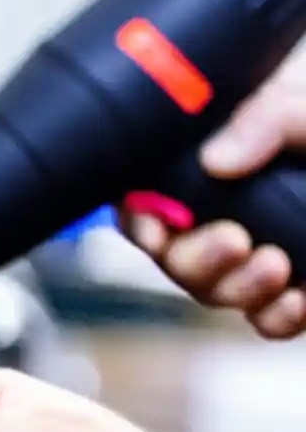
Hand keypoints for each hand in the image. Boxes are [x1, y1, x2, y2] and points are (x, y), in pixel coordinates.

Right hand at [119, 68, 305, 338]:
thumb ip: (267, 115)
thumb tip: (218, 158)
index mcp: (210, 158)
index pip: (145, 198)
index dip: (141, 220)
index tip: (159, 228)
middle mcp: (226, 206)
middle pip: (174, 256)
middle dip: (195, 260)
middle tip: (232, 242)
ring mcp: (261, 246)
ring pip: (214, 291)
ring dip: (235, 288)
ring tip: (274, 267)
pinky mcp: (298, 282)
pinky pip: (269, 316)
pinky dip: (277, 316)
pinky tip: (299, 299)